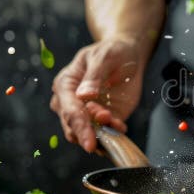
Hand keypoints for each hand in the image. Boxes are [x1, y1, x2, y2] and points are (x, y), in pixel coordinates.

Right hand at [50, 37, 145, 152]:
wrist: (127, 55)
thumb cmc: (111, 51)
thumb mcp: (103, 56)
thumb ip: (94, 76)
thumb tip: (84, 96)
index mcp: (65, 84)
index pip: (69, 110)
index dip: (79, 126)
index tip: (89, 142)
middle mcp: (71, 102)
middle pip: (73, 127)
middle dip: (90, 131)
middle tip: (107, 119)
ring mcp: (86, 113)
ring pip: (86, 134)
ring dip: (100, 134)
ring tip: (116, 121)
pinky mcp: (104, 119)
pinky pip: (104, 133)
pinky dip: (112, 134)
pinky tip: (120, 126)